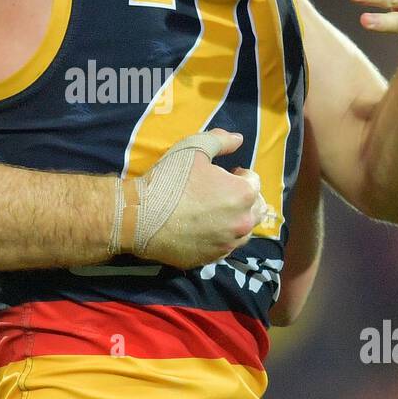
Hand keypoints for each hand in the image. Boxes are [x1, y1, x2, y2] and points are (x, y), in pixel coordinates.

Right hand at [142, 128, 269, 268]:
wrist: (140, 215)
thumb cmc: (169, 179)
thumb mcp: (193, 148)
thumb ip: (221, 141)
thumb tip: (239, 139)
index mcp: (242, 194)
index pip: (254, 181)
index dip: (240, 174)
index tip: (226, 173)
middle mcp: (242, 222)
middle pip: (257, 209)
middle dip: (245, 198)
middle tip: (224, 192)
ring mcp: (227, 244)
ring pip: (244, 231)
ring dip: (236, 219)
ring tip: (215, 211)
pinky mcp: (212, 259)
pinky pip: (225, 246)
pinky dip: (221, 237)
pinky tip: (204, 228)